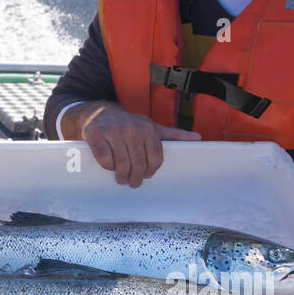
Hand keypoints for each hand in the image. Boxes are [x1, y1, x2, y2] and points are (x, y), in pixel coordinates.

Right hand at [62, 101, 199, 186]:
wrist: (99, 112)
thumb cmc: (129, 124)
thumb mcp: (151, 127)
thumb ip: (173, 135)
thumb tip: (198, 138)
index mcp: (148, 129)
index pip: (154, 159)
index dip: (150, 171)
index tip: (146, 175)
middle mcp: (132, 129)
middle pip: (138, 164)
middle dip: (135, 177)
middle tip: (132, 182)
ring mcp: (113, 132)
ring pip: (121, 164)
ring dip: (121, 176)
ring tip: (121, 178)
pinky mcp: (95, 135)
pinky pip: (104, 159)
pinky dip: (107, 166)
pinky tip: (109, 165)